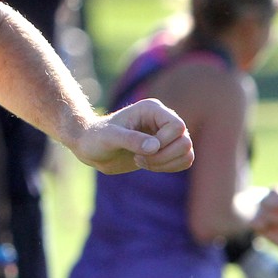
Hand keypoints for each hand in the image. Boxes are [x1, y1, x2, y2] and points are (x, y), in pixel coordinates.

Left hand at [73, 98, 192, 174]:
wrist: (90, 148)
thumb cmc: (96, 138)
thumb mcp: (109, 138)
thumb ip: (131, 140)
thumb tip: (155, 147)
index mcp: (153, 109)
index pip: (177, 127)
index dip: (163, 143)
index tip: (140, 150)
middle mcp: (163, 120)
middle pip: (185, 141)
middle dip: (164, 157)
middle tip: (139, 159)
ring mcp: (166, 135)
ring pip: (187, 152)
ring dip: (166, 164)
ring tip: (142, 162)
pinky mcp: (166, 149)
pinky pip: (183, 161)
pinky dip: (169, 167)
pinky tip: (148, 165)